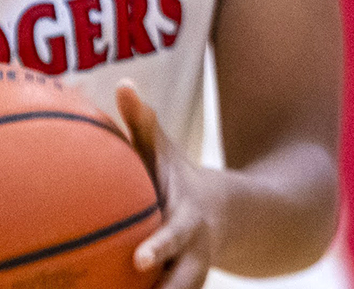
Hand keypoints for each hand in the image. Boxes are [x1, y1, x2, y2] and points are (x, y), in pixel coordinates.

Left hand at [117, 79, 227, 288]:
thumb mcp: (165, 150)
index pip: (174, 239)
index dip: (159, 249)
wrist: (230, 216)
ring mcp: (186, 281)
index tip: (139, 260)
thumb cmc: (178, 177)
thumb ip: (142, 122)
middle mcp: (191, 259)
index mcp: (188, 224)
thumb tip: (123, 83)